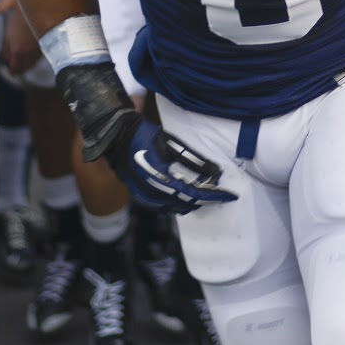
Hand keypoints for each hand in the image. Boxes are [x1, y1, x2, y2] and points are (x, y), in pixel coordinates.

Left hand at [1, 7, 37, 73]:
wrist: (37, 10)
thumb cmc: (19, 20)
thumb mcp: (8, 34)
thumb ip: (6, 49)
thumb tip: (5, 60)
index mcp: (17, 51)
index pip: (15, 68)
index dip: (13, 70)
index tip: (11, 72)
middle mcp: (29, 53)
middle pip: (24, 69)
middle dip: (20, 70)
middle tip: (17, 68)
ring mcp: (39, 51)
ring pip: (32, 64)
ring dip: (27, 65)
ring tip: (23, 62)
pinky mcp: (46, 47)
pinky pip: (38, 58)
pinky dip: (34, 60)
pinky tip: (31, 56)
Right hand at [106, 115, 236, 214]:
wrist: (114, 138)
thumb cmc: (144, 136)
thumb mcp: (170, 144)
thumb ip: (191, 160)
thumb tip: (214, 172)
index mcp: (162, 180)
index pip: (195, 193)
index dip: (214, 195)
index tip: (230, 196)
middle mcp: (153, 193)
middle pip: (186, 204)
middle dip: (205, 200)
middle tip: (220, 195)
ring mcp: (145, 196)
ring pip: (174, 208)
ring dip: (191, 202)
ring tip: (205, 194)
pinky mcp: (140, 195)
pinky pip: (163, 206)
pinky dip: (177, 203)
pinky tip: (184, 196)